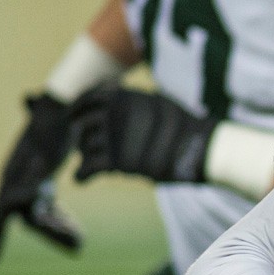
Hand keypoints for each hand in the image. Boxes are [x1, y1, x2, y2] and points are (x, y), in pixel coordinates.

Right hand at [0, 93, 82, 264]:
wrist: (68, 110)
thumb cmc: (57, 111)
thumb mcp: (50, 113)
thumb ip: (41, 110)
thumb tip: (31, 96)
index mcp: (15, 173)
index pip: (0, 210)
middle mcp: (17, 183)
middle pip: (29, 220)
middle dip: (50, 234)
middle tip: (77, 243)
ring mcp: (30, 187)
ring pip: (40, 221)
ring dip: (59, 232)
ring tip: (80, 242)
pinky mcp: (44, 188)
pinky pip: (49, 214)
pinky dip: (62, 223)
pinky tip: (77, 230)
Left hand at [72, 85, 216, 183]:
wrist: (199, 147)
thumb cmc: (183, 125)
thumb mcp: (158, 101)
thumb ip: (133, 99)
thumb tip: (118, 96)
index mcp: (121, 95)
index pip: (84, 99)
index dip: (76, 110)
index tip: (74, 120)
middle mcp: (113, 112)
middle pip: (80, 125)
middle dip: (80, 137)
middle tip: (85, 147)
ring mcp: (113, 136)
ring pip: (84, 147)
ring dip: (85, 156)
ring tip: (89, 162)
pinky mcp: (116, 161)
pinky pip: (88, 168)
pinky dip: (82, 175)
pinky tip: (81, 179)